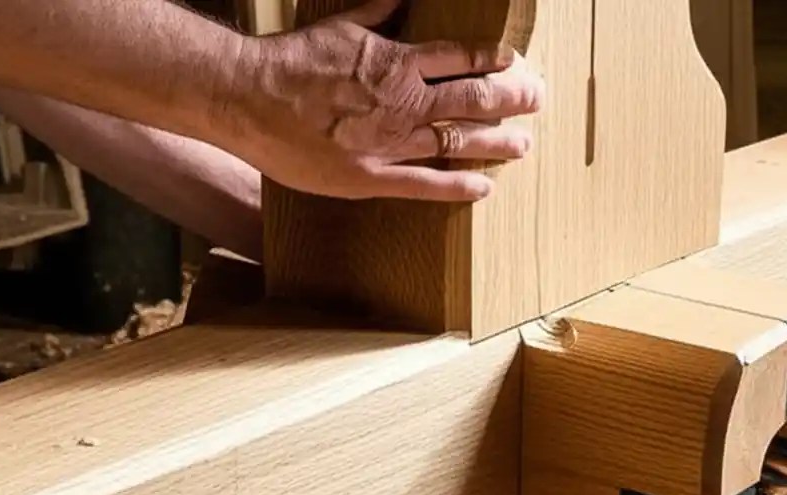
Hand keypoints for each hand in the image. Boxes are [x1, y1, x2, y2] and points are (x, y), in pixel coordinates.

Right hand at [224, 0, 543, 201]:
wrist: (250, 98)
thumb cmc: (293, 60)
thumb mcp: (342, 24)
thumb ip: (381, 10)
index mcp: (399, 62)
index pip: (461, 59)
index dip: (492, 61)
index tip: (512, 63)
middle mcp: (404, 103)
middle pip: (474, 100)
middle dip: (511, 100)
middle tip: (535, 101)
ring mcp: (391, 142)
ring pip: (459, 142)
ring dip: (497, 143)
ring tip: (522, 146)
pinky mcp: (372, 176)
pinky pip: (427, 184)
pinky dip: (459, 185)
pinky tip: (484, 186)